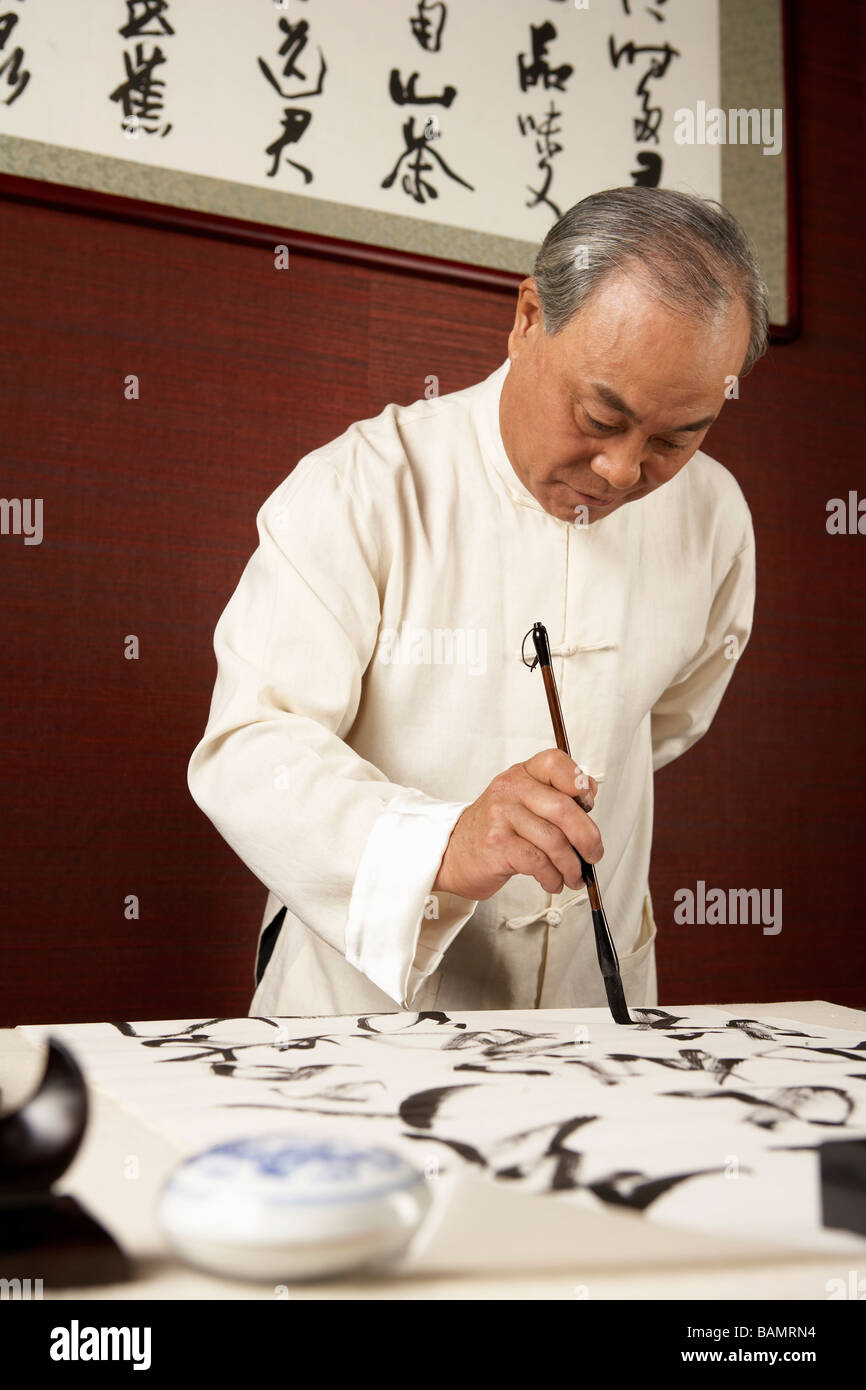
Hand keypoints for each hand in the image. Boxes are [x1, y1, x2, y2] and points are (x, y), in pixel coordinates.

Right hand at [432, 749, 601, 901]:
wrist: (453, 853)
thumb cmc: (496, 830)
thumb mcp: (523, 802)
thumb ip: (555, 798)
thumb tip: (589, 804)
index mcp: (522, 773)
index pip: (555, 762)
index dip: (579, 781)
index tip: (589, 803)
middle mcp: (510, 789)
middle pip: (563, 808)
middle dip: (587, 837)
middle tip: (594, 853)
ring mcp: (501, 816)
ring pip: (554, 841)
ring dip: (571, 865)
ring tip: (572, 875)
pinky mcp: (497, 845)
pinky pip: (538, 862)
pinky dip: (552, 877)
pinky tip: (552, 881)